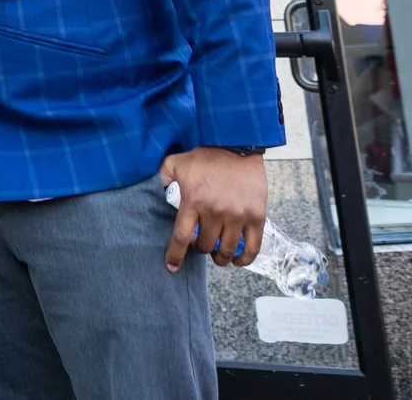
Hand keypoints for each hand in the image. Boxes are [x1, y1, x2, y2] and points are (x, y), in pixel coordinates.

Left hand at [162, 147, 266, 271]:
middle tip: (200, 245)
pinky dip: (245, 259)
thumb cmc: (203, 155)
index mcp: (193, 201)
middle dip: (200, 250)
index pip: (181, 237)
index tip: (171, 267)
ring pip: (227, 250)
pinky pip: (253, 247)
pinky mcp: (256, 216)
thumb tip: (154, 194)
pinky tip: (238, 260)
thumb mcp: (174, 163)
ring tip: (218, 254)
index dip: (175, 256)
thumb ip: (162, 180)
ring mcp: (237, 215)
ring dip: (221, 257)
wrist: (235, 145)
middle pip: (205, 246)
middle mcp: (215, 212)